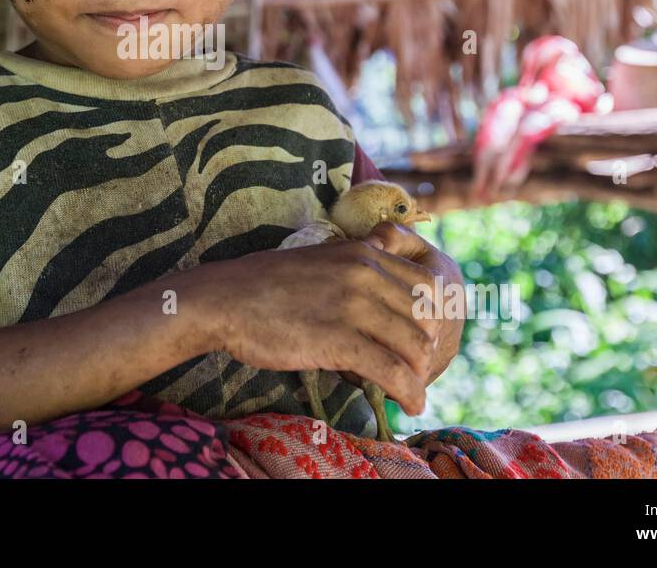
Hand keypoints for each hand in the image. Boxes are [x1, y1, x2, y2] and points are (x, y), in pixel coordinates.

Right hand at [207, 228, 442, 415]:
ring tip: (414, 390)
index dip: (432, 316)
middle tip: (417, 369)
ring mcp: (353, 306)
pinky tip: (411, 403)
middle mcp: (365, 274)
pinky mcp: (339, 340)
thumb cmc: (264, 284)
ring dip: (421, 374)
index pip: (427, 284)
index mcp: (363, 253)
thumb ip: (355, 270)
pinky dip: (408, 392)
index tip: (421, 339)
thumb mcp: (320, 261)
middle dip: (428, 348)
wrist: (224, 299)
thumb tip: (381, 294)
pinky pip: (391, 370)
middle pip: (426, 316)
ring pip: (415, 345)